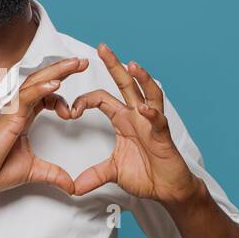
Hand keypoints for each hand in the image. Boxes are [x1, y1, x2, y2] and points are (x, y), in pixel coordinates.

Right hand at [0, 56, 88, 194]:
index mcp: (22, 117)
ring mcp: (12, 110)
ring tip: (76, 63)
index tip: (77, 107)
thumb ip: (53, 175)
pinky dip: (42, 88)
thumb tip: (71, 187)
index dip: (61, 94)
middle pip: (42, 81)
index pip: (45, 96)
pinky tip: (57, 83)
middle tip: (83, 62)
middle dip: (63, 69)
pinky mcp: (8, 116)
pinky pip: (26, 96)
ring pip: (36, 82)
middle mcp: (17, 109)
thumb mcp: (33, 171)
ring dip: (57, 71)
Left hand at [68, 44, 202, 203]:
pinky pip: (158, 120)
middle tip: (102, 47)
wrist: (168, 190)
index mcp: (123, 119)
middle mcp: (137, 116)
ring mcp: (151, 123)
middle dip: (115, 65)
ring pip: (148, 94)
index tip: (70, 111)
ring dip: (141, 79)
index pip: (101, 99)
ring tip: (132, 66)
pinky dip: (151, 113)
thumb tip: (73, 187)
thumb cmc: (146, 175)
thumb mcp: (113, 173)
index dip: (84, 100)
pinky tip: (143, 107)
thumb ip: (93, 175)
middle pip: (126, 84)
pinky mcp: (163, 136)